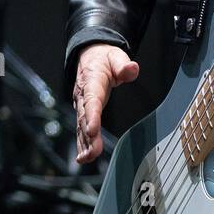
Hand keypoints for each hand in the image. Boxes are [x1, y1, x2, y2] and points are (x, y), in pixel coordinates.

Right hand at [73, 43, 139, 163]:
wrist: (90, 55)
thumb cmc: (104, 58)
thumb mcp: (115, 56)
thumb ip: (123, 64)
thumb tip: (132, 68)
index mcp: (92, 81)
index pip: (91, 100)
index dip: (92, 116)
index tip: (93, 130)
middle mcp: (83, 95)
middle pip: (85, 117)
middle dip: (89, 136)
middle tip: (93, 152)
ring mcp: (82, 104)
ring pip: (82, 126)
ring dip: (85, 143)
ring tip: (88, 158)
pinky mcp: (84, 111)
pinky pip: (81, 128)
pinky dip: (82, 143)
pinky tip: (84, 157)